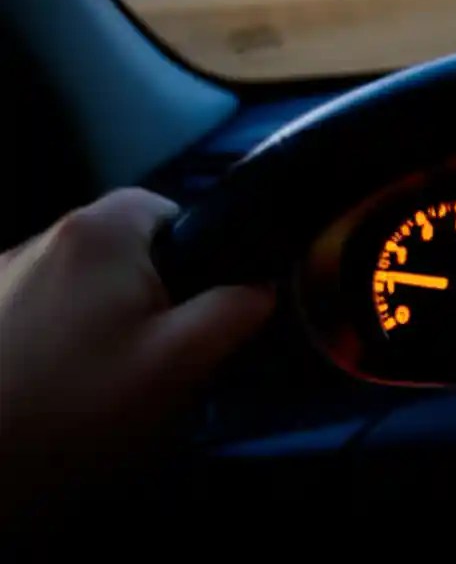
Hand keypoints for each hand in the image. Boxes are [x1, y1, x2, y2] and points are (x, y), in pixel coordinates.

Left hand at [0, 189, 274, 520]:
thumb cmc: (80, 409)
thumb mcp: (180, 364)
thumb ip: (233, 313)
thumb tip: (261, 290)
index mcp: (96, 234)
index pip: (160, 206)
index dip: (192, 248)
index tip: (197, 302)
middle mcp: (35, 240)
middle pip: (115, 247)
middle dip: (143, 289)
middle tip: (156, 351)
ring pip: (73, 283)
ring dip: (94, 315)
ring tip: (100, 378)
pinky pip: (33, 311)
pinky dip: (52, 338)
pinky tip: (54, 388)